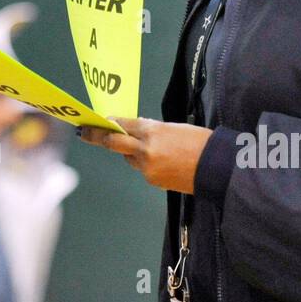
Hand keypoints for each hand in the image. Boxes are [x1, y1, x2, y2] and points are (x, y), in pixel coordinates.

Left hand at [79, 117, 212, 193]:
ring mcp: (147, 167)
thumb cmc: (199, 142)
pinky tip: (162, 160)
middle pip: (113, 142)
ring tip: (151, 147)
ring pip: (129, 157)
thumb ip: (151, 129)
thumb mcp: (173, 128)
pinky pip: (142, 168)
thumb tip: (134, 128)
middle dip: (97, 136)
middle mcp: (145, 150)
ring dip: (131, 151)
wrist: (215, 167)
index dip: (107, 123)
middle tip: (84, 132)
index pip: (122, 125)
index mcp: (152, 131)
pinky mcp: (152, 180)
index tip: (96, 121)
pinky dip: (145, 162)